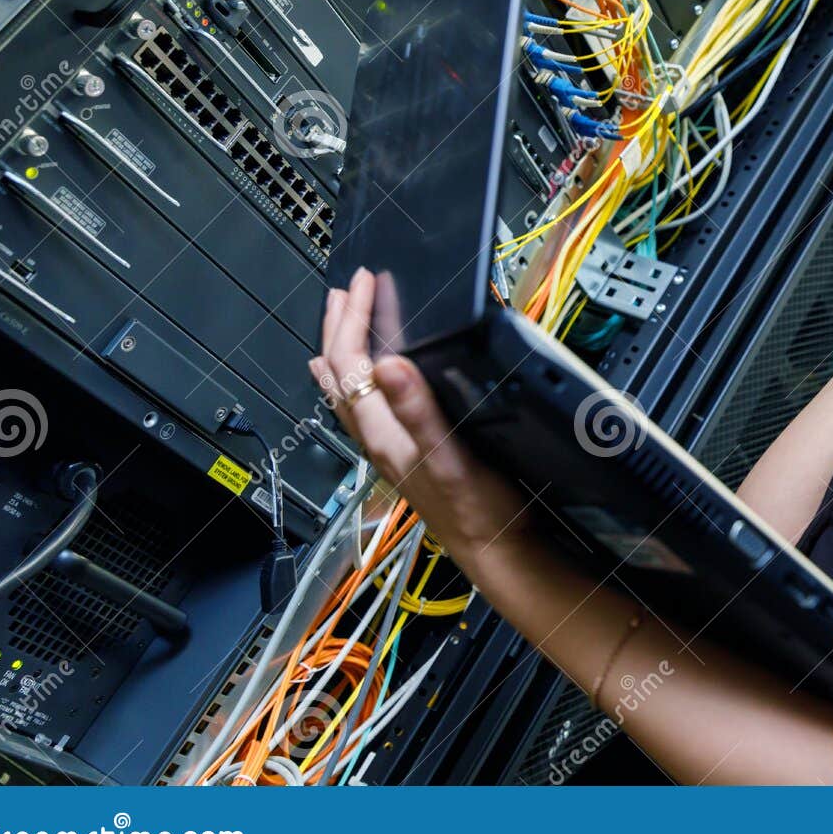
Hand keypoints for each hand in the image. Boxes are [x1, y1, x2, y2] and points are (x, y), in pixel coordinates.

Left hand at [309, 268, 532, 554]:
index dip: (353, 318)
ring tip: (340, 321)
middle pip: (339, 373)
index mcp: (382, 432)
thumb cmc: (478, 510)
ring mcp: (386, 447)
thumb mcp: (452, 456)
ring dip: (342, 349)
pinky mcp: (402, 453)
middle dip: (339, 325)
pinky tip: (365, 380)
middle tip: (347, 288)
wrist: (493, 551)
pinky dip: (353, 381)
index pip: (351, 362)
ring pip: (346, 390)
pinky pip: (362, 408)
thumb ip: (419, 411)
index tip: (364, 282)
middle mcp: (375, 438)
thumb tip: (389, 363)